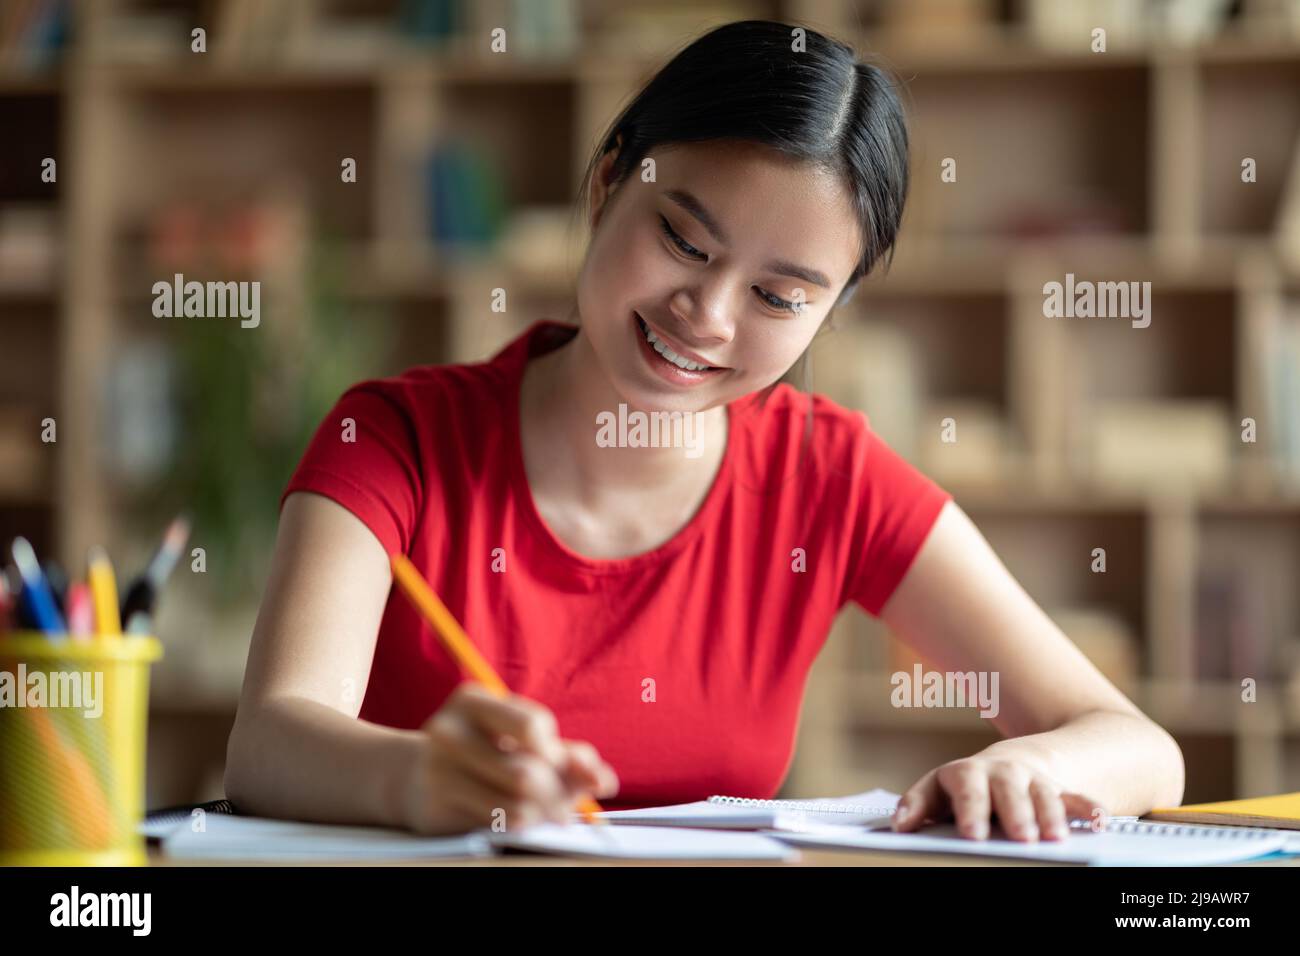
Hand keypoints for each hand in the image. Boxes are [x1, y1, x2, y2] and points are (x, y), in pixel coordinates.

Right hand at [400, 682, 618, 834]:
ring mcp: (437, 770)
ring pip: (516, 804)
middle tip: (564, 804)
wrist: (418, 776)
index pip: (533, 726)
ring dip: (541, 813)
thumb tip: (603, 781)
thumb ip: (567, 756)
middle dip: (556, 794)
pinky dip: (521, 823)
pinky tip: (518, 817)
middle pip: (527, 774)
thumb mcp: (523, 741)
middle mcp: (448, 731)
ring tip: (544, 810)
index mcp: (472, 700)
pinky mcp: (434, 805)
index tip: (560, 763)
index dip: (558, 753)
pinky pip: (497, 822)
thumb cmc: (485, 751)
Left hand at [890, 754, 1105, 841]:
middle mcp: (1001, 773)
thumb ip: (920, 806)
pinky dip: (1088, 809)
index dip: (969, 808)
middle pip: (1007, 789)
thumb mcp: (940, 793)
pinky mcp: (1060, 790)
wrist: (1010, 763)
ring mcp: (1032, 781)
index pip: (964, 785)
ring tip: (1054, 839)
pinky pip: (1077, 798)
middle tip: (1020, 839)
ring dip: (1049, 816)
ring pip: (1042, 794)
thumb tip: (899, 824)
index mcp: (966, 773)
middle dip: (1014, 814)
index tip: (972, 834)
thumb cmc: (966, 788)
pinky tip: (1099, 822)